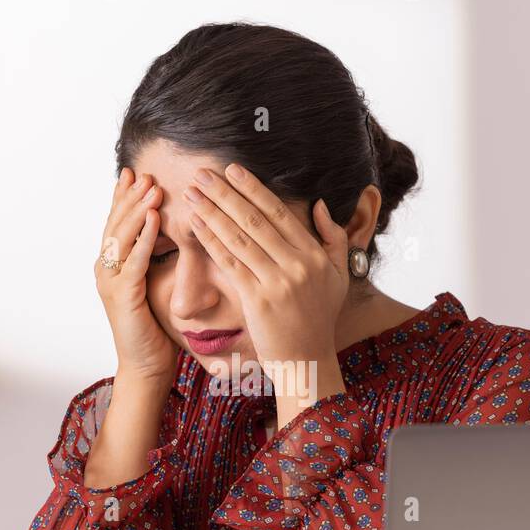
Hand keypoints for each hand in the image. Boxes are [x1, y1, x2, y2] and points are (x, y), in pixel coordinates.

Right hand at [95, 168, 178, 386]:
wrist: (146, 366)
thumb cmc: (155, 330)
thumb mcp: (154, 285)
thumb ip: (154, 259)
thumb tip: (169, 232)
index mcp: (112, 266)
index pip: (117, 224)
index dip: (124, 198)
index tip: (134, 173)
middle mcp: (105, 270)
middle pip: (116, 224)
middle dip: (129, 197)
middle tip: (143, 173)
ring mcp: (110, 282)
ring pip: (121, 237)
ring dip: (137, 210)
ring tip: (150, 187)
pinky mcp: (123, 296)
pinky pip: (133, 260)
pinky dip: (144, 238)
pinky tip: (155, 219)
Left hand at [183, 163, 349, 423]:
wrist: (306, 360)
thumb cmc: (319, 318)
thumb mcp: (337, 276)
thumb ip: (333, 238)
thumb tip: (320, 204)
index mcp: (314, 254)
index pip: (279, 213)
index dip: (253, 189)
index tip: (233, 170)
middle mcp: (297, 264)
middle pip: (255, 220)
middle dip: (225, 193)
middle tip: (203, 172)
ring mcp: (277, 282)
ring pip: (239, 237)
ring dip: (212, 211)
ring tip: (192, 193)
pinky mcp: (258, 300)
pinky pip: (230, 262)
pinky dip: (211, 240)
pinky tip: (195, 224)